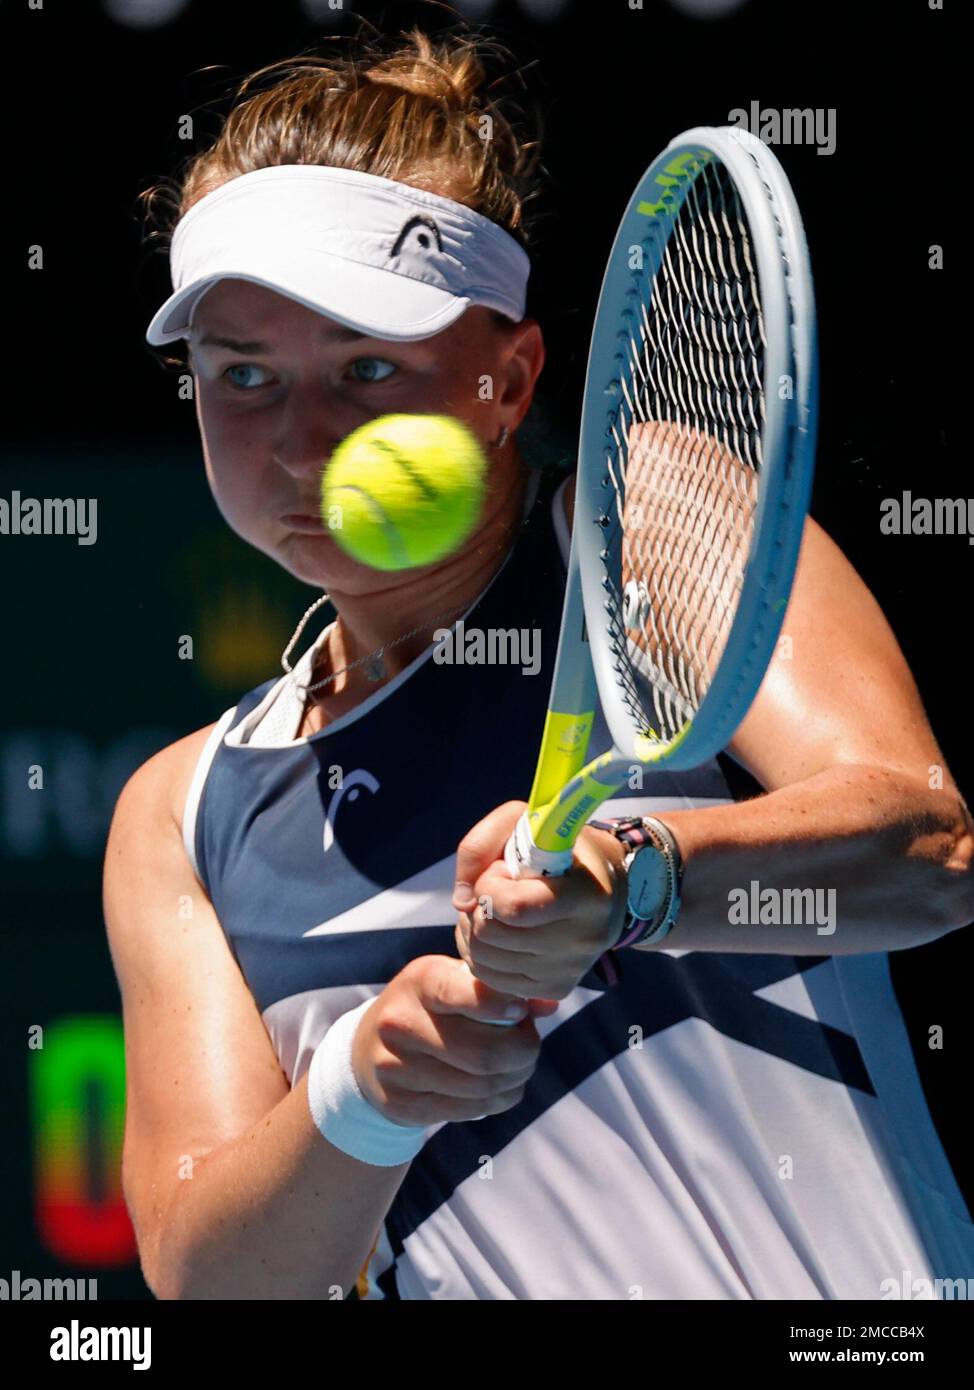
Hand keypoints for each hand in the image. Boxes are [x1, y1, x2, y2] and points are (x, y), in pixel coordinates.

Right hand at [351, 954, 557, 1126]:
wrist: (367, 1050)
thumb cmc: (429, 1007)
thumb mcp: (454, 981)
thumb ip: (499, 988)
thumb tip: (548, 1004)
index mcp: (419, 981)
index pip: (467, 993)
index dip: (505, 1005)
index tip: (522, 1011)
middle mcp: (401, 1022)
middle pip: (484, 1053)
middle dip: (524, 1052)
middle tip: (530, 1044)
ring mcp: (396, 1067)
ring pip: (481, 1086)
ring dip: (515, 1079)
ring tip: (520, 1066)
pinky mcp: (401, 1104)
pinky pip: (468, 1110)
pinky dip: (498, 1100)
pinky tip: (502, 1087)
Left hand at [452, 801, 627, 1006]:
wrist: (605, 886)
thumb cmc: (559, 848)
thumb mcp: (522, 821)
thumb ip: (480, 845)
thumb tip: (461, 902)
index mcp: (586, 894)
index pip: (514, 907)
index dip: (489, 887)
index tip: (498, 871)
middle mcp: (583, 938)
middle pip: (492, 936)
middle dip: (478, 908)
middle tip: (494, 892)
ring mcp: (570, 969)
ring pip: (485, 961)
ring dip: (474, 932)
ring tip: (495, 911)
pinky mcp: (556, 989)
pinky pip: (492, 980)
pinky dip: (483, 956)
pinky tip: (499, 935)